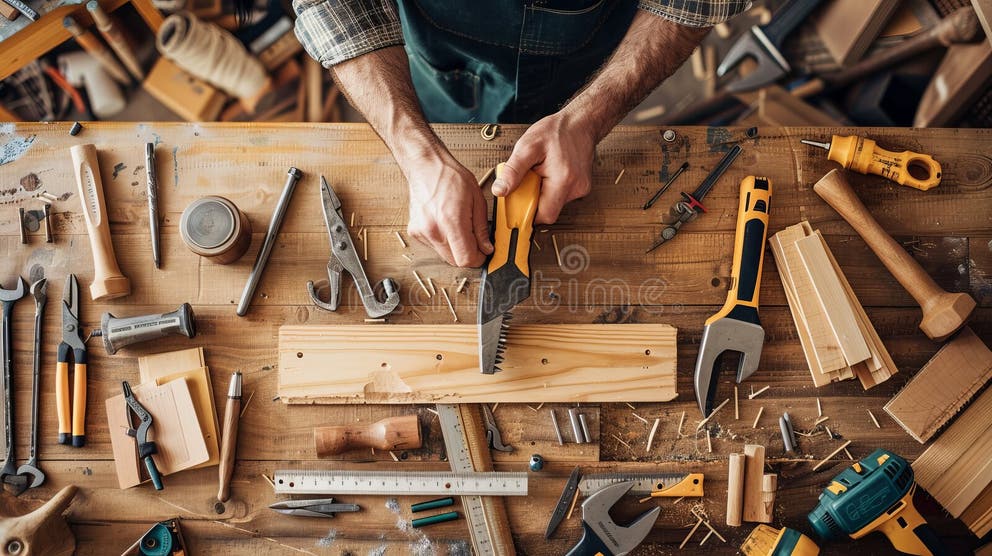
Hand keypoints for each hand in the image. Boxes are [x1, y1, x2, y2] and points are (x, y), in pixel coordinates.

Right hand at [405, 152, 493, 266]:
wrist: (426, 166)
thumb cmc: (450, 177)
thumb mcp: (477, 199)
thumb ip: (482, 228)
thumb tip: (486, 248)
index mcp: (451, 220)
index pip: (466, 259)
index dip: (478, 259)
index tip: (483, 252)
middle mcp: (433, 229)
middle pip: (455, 261)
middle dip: (467, 254)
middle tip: (474, 239)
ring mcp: (421, 232)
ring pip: (445, 256)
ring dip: (455, 248)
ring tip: (459, 227)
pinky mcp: (415, 232)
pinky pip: (434, 247)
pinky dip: (444, 241)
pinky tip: (446, 224)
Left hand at [491, 111, 596, 223]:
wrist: (580, 123)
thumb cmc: (557, 131)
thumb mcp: (527, 146)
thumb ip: (513, 171)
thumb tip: (500, 190)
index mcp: (563, 180)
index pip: (545, 215)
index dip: (528, 214)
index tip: (517, 206)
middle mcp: (576, 188)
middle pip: (549, 211)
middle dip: (534, 199)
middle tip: (529, 180)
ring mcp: (581, 189)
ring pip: (554, 203)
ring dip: (542, 193)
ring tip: (540, 172)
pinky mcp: (581, 187)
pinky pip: (561, 196)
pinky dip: (551, 188)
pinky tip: (549, 172)